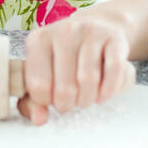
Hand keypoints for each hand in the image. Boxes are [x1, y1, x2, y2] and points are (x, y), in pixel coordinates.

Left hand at [17, 8, 135, 125]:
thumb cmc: (64, 57)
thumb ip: (33, 100)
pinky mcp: (113, 37)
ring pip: (89, 80)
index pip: (38, 85)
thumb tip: (39, 119)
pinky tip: (103, 94)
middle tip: (72, 102)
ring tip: (86, 98)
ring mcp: (89, 32)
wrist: (94, 27)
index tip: (52, 98)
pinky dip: (109, 90)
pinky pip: (114, 70)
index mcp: (38, 41)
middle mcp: (62, 32)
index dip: (47, 101)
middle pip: (65, 88)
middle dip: (69, 104)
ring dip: (88, 99)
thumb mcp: (43, 72)